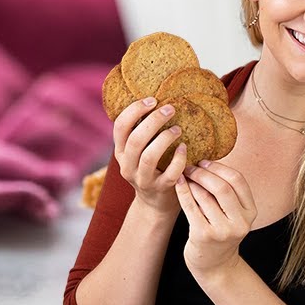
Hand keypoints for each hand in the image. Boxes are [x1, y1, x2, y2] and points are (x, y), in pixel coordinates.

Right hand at [112, 97, 188, 215]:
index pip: (120, 127)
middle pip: (135, 140)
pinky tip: (184, 148)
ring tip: (178, 129)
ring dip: (165, 138)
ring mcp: (142, 179)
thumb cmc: (152, 169)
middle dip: (153, 121)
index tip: (152, 100)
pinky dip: (179, 159)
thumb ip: (142, 132)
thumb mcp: (139, 152)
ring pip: (149, 156)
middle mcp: (127, 166)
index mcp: (120, 152)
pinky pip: (170, 174)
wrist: (154, 204)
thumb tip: (158, 101)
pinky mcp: (160, 189)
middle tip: (170, 109)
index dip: (134, 111)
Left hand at [176, 160, 258, 277]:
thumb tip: (207, 162)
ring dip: (192, 182)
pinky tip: (178, 183)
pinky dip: (183, 191)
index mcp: (251, 212)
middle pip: (222, 188)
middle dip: (204, 173)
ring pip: (204, 196)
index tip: (205, 161)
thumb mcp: (233, 214)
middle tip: (190, 166)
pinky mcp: (203, 235)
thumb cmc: (220, 231)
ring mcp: (222, 231)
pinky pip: (191, 207)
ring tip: (184, 175)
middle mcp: (240, 222)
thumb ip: (228, 193)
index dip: (220, 168)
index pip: (238, 181)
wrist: (214, 265)